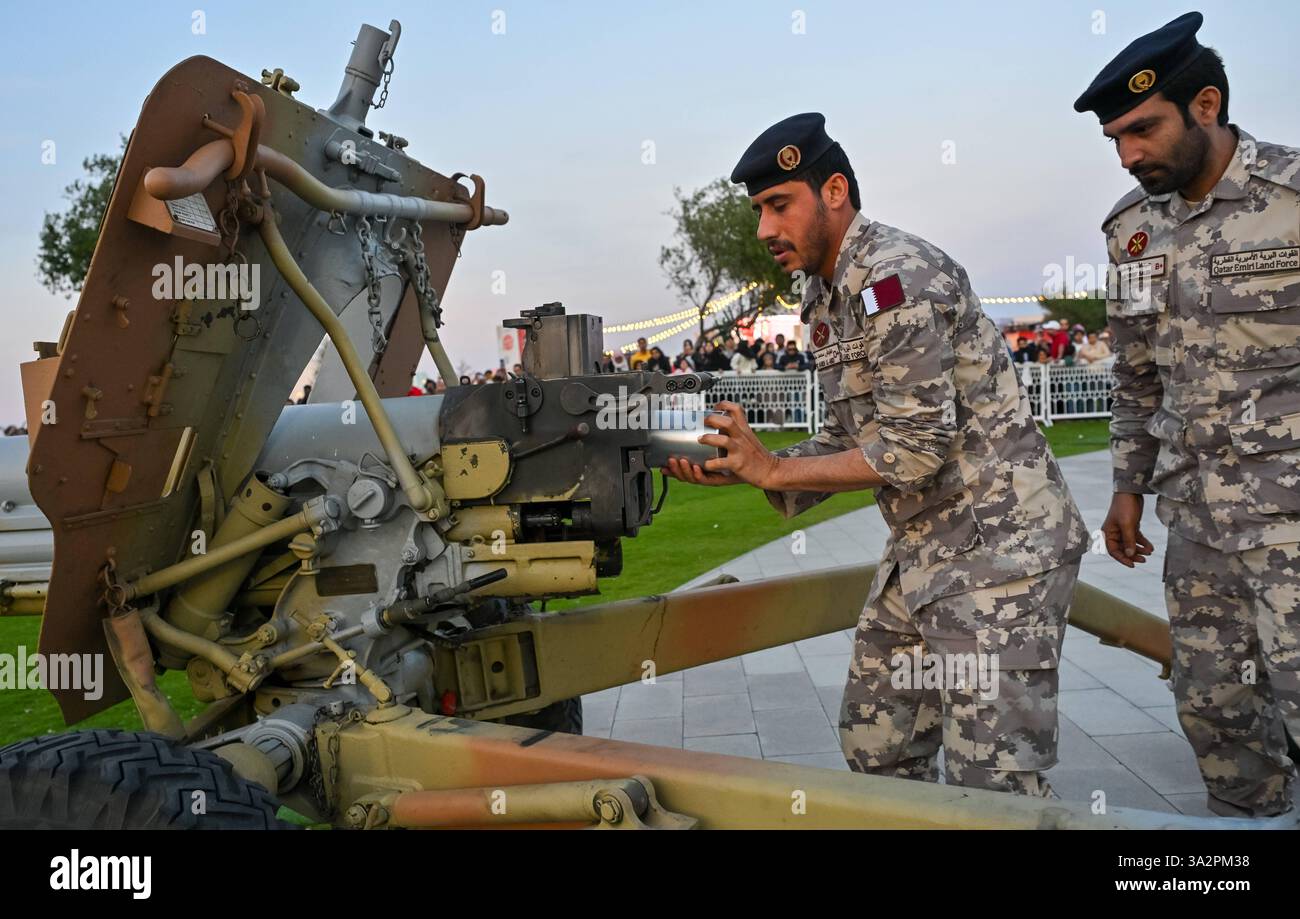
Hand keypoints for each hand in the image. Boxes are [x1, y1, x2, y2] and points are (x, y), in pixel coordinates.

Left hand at [661, 401, 777, 487]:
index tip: (715, 407)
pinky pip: (721, 462)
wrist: (771, 471)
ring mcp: (740, 450)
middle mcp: (742, 438)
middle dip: (712, 419)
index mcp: (744, 430)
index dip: (724, 405)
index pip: (736, 409)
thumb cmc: (757, 457)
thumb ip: (738, 431)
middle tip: (703, 423)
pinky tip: (706, 464)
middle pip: (728, 422)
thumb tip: (720, 426)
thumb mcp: (749, 439)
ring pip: (723, 440)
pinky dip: (710, 463)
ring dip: (708, 439)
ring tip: (700, 440)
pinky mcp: (737, 464)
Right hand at [1101, 492, 1153, 567]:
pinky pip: (1137, 538)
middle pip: (1122, 549)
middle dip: (1133, 555)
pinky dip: (1143, 543)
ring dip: (1139, 549)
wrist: (1131, 492)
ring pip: (1130, 544)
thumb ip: (1129, 541)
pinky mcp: (1131, 526)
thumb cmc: (1124, 506)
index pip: (1113, 551)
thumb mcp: (1127, 525)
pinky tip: (1150, 547)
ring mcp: (1123, 530)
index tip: (1132, 565)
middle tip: (1143, 560)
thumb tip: (1130, 555)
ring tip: (1149, 553)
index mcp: (1108, 533)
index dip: (1122, 559)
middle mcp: (1114, 533)